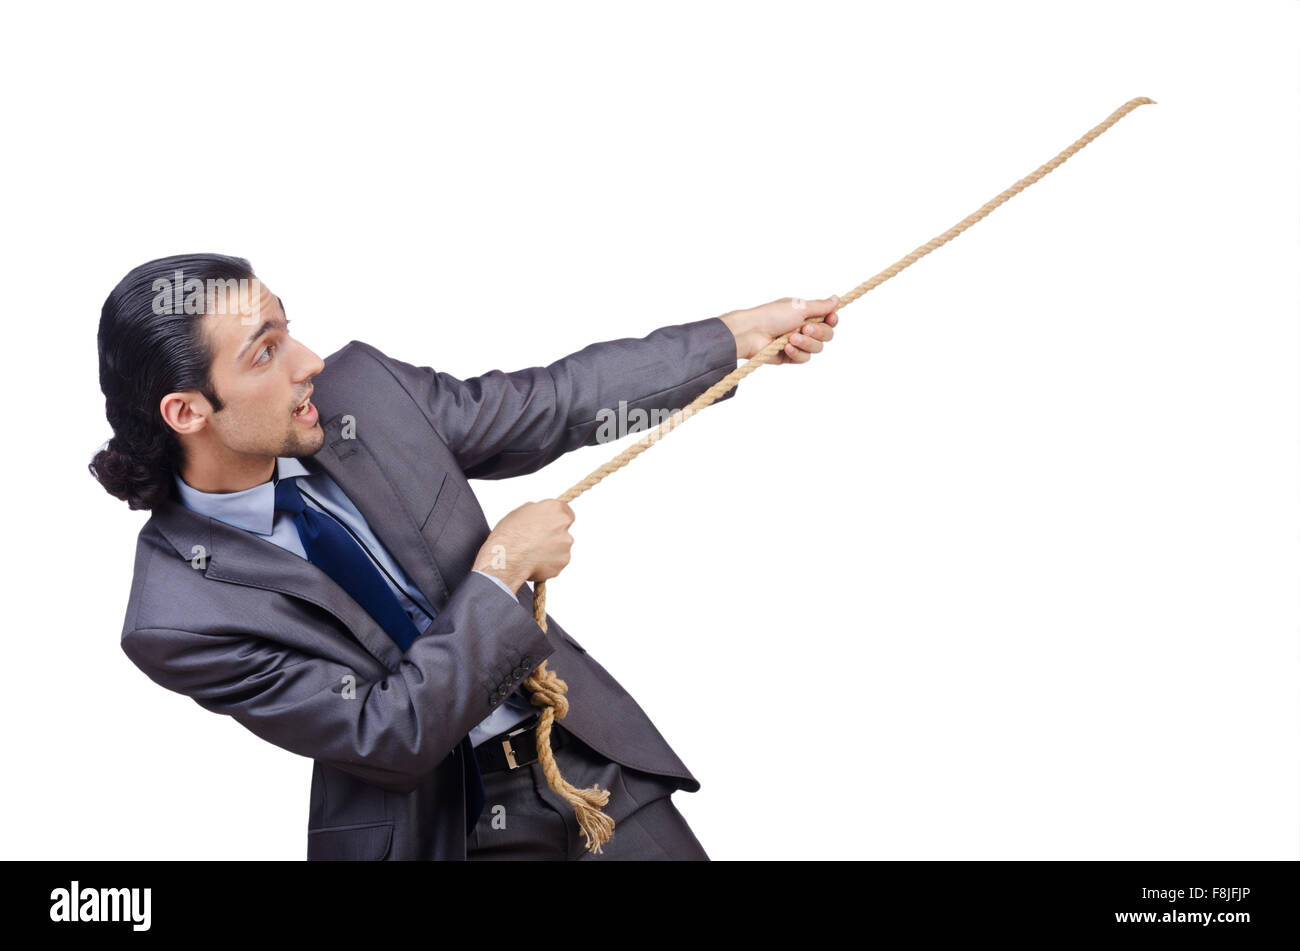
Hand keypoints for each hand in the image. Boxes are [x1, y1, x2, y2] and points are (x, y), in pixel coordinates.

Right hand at [472, 499, 574, 591]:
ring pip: (561, 547)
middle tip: (537, 541)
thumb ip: (535, 511)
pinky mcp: (563, 560)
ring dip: (551, 550)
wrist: (507, 557)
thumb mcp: (519, 513)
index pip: (566, 511)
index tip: (552, 524)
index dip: (558, 519)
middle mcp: (564, 525)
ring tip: (532, 554)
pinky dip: (549, 563)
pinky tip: (535, 563)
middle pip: (564, 531)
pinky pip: (558, 562)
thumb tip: (539, 515)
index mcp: (554, 509)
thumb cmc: (509, 534)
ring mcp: (565, 544)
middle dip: (554, 536)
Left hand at [719, 295, 839, 362]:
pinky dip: (796, 352)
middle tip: (805, 328)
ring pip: (817, 349)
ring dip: (806, 343)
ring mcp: (798, 343)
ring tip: (791, 338)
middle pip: (827, 335)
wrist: (752, 333)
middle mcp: (804, 328)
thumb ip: (820, 306)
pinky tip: (785, 347)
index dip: (832, 320)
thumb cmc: (772, 315)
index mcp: (806, 314)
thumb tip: (836, 298)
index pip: (829, 319)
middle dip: (818, 332)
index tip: (830, 318)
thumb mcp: (799, 307)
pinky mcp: (791, 357)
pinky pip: (804, 358)